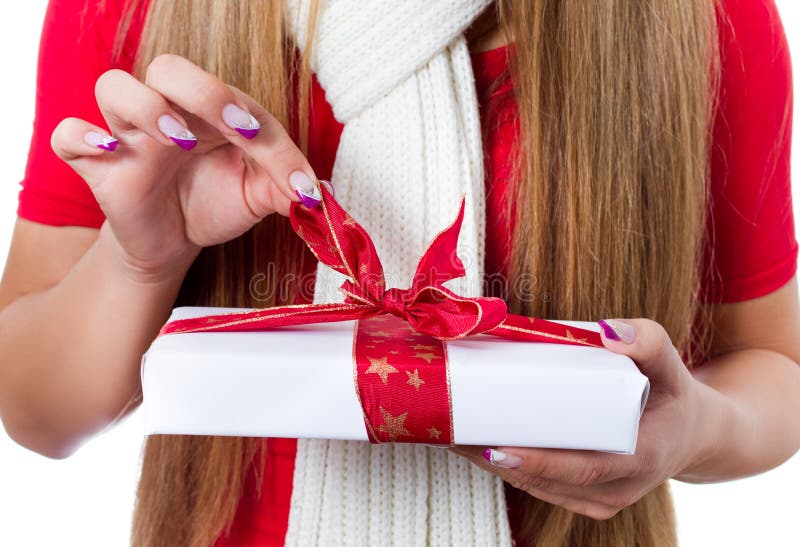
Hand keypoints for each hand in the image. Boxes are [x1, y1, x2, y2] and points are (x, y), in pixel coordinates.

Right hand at [51, 54, 321, 282]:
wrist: (174, 243)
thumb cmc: (214, 204)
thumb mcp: (257, 197)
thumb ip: (284, 187)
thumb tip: (314, 193)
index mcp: (210, 112)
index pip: (236, 101)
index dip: (269, 137)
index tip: (296, 182)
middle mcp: (168, 113)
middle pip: (169, 68)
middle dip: (205, 92)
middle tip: (238, 128)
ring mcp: (128, 136)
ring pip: (114, 86)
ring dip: (147, 107)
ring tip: (177, 140)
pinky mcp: (95, 166)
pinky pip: (67, 136)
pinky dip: (82, 137)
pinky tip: (110, 151)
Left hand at [452, 318, 717, 519]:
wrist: (691, 434)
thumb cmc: (674, 395)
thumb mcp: (672, 365)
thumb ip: (649, 341)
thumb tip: (608, 330)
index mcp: (640, 460)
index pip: (582, 468)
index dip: (538, 463)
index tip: (495, 449)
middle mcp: (618, 490)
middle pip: (547, 481)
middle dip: (496, 460)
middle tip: (455, 432)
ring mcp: (600, 500)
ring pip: (537, 488)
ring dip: (493, 466)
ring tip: (454, 435)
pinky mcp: (585, 499)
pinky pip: (541, 489)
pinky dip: (508, 470)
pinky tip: (476, 447)